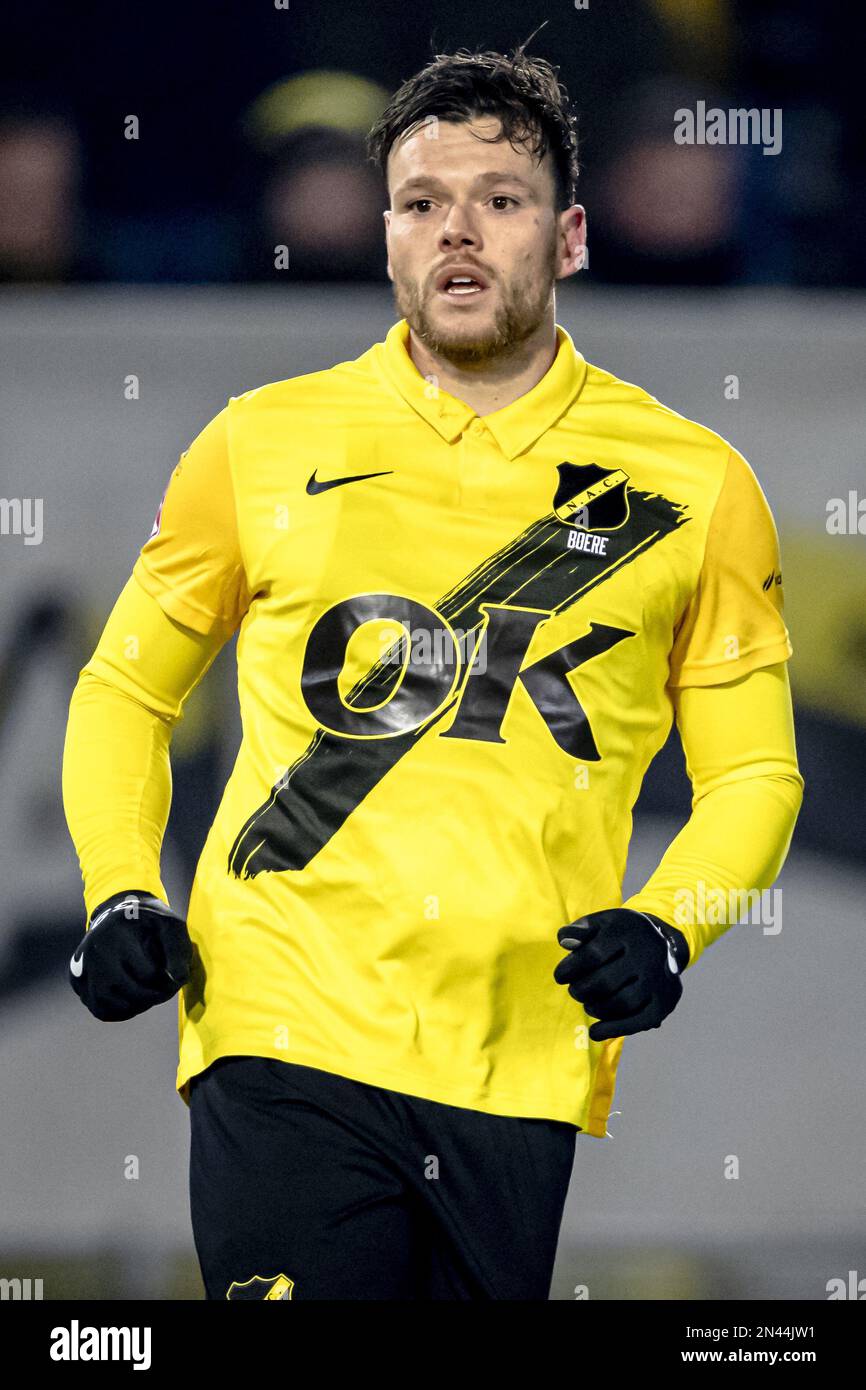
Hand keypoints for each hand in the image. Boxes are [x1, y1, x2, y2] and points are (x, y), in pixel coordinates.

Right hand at [69, 889, 192, 1021]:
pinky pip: (99, 1009)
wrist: (119, 912)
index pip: (147, 974)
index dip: (168, 981)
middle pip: (127, 991)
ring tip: (149, 995)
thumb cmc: (150, 922)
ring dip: (135, 1007)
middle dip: (153, 997)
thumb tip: (178, 980)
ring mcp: (81, 967)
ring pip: (110, 1005)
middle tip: (165, 993)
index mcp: (117, 934)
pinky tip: (133, 1000)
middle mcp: (93, 952)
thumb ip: (178, 951)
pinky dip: (119, 1011)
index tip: (176, 976)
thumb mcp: (170, 926)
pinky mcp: (78, 981)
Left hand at [553, 907, 688, 1040]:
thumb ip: (580, 930)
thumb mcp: (601, 923)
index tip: (560, 976)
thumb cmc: (619, 935)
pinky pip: (640, 1021)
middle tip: (575, 991)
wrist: (661, 943)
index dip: (570, 968)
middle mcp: (649, 954)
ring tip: (588, 1004)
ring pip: (623, 1003)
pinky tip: (595, 1032)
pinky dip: (614, 1029)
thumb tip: (565, 941)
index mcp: (629, 930)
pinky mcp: (665, 1002)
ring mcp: (659, 979)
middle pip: (606, 981)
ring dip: (596, 1009)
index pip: (593, 954)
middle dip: (581, 990)